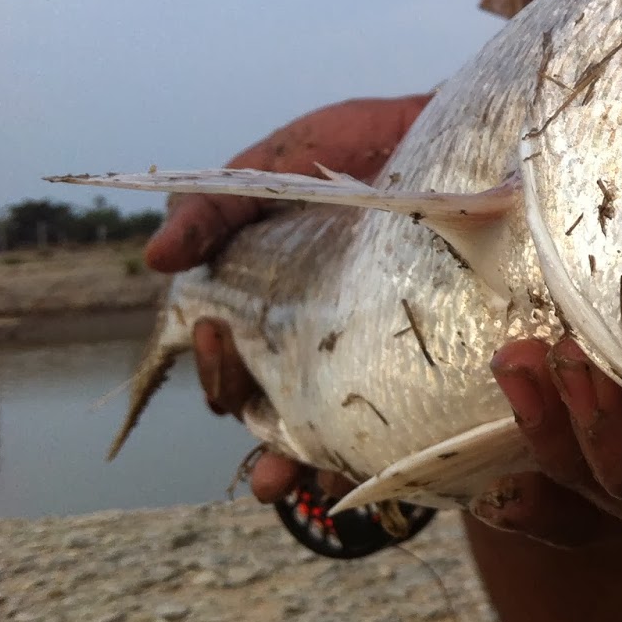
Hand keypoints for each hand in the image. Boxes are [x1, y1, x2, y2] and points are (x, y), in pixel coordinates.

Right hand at [147, 94, 431, 494]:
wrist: (466, 133)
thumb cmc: (361, 145)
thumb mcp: (277, 165)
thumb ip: (213, 204)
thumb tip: (155, 258)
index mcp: (270, 300)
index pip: (231, 358)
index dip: (216, 367)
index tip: (215, 340)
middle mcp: (320, 337)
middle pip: (279, 408)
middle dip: (259, 438)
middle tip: (258, 441)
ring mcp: (377, 352)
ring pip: (335, 428)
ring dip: (305, 466)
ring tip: (290, 488)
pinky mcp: (434, 361)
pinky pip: (407, 420)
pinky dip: (382, 453)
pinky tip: (372, 474)